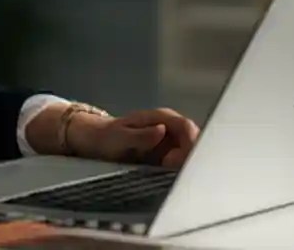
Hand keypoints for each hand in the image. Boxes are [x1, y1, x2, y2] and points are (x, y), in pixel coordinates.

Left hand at [69, 107, 200, 167]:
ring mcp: (172, 140)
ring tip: (166, 172)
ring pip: (192, 154)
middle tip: (170, 170)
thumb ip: (140, 135)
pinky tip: (168, 176)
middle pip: (196, 142)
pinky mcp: (170, 153)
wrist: (97, 141)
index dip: (189, 144)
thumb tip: (162, 131)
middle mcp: (171, 127)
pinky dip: (180, 170)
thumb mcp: (119, 137)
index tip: (177, 162)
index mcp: (162, 118)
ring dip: (185, 165)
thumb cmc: (106, 137)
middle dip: (189, 158)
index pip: (187, 128)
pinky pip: (183, 162)